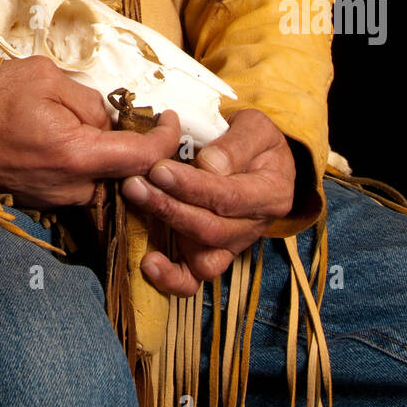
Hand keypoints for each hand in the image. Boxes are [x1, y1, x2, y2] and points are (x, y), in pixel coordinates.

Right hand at [0, 56, 181, 207]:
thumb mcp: (45, 77)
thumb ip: (88, 98)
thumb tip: (108, 118)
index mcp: (77, 156)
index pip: (144, 158)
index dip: (166, 138)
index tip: (170, 117)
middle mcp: (70, 188)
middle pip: (121, 169)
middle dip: (125, 140)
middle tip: (113, 109)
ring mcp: (52, 199)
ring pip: (96, 174)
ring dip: (97, 150)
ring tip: (71, 118)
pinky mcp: (38, 200)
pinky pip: (73, 181)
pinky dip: (76, 160)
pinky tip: (55, 135)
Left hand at [121, 109, 295, 296]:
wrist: (256, 158)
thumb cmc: (254, 140)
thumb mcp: (255, 127)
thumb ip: (236, 144)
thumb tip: (210, 166)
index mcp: (272, 193)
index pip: (229, 197)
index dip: (193, 186)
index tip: (159, 169)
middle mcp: (254, 227)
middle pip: (210, 228)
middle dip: (168, 206)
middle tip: (134, 183)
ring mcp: (233, 246)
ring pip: (202, 257)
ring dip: (166, 229)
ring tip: (136, 201)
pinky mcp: (212, 256)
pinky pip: (194, 280)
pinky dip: (171, 278)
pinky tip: (149, 262)